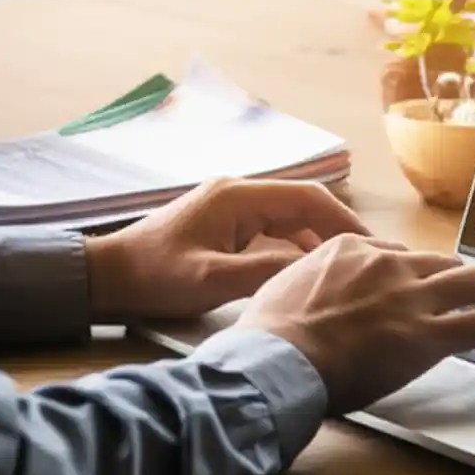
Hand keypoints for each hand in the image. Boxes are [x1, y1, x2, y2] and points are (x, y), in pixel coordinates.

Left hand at [85, 179, 367, 319]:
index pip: (307, 198)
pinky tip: (309, 271)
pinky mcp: (224, 225)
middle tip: (367, 260)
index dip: (343, 220)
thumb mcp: (211, 280)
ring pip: (289, 218)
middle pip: (302, 205)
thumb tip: (313, 271)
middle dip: (337, 230)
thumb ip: (264, 273)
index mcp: (237, 197)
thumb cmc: (153, 278)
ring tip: (347, 268)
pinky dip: (295, 246)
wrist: (104, 278)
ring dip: (317, 239)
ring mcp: (230, 208)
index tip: (370, 247)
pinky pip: (272, 230)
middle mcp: (238, 194)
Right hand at [237, 234, 474, 413]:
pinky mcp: (426, 334)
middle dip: (459, 279)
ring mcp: (409, 296)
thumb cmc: (269, 336)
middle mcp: (386, 264)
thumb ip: (310, 280)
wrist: (276, 362)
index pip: (397, 252)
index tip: (415, 289)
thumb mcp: (283, 284)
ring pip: (474, 281)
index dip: (412, 274)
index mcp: (349, 249)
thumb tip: (313, 293)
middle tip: (468, 296)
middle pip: (441, 261)